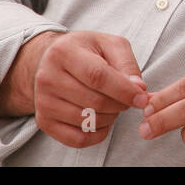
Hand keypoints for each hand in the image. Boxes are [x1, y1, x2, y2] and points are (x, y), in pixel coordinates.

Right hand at [31, 31, 148, 148]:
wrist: (56, 61)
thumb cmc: (88, 51)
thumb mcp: (111, 45)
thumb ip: (127, 64)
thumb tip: (139, 88)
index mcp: (64, 52)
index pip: (97, 77)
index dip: (124, 90)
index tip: (142, 98)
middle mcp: (47, 77)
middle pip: (94, 102)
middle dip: (120, 104)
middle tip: (128, 99)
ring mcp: (43, 102)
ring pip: (86, 122)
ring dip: (110, 118)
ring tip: (113, 105)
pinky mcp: (44, 121)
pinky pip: (76, 139)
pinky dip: (97, 135)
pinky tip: (103, 121)